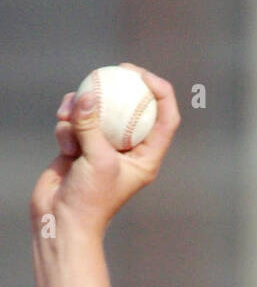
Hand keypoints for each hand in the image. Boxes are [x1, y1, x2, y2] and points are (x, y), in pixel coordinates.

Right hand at [29, 63, 179, 239]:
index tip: (143, 75)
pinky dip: (66, 126)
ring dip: (82, 110)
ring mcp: (103, 146)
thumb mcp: (96, 160)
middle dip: (124, 87)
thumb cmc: (90, 199)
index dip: (161, 93)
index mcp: (147, 157)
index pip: (165, 119)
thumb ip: (92, 126)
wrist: (61, 218)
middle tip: (116, 68)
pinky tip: (62, 138)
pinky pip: (75, 121)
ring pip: (98, 111)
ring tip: (69, 120)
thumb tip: (89, 95)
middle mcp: (129, 150)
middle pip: (134, 108)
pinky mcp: (80, 145)